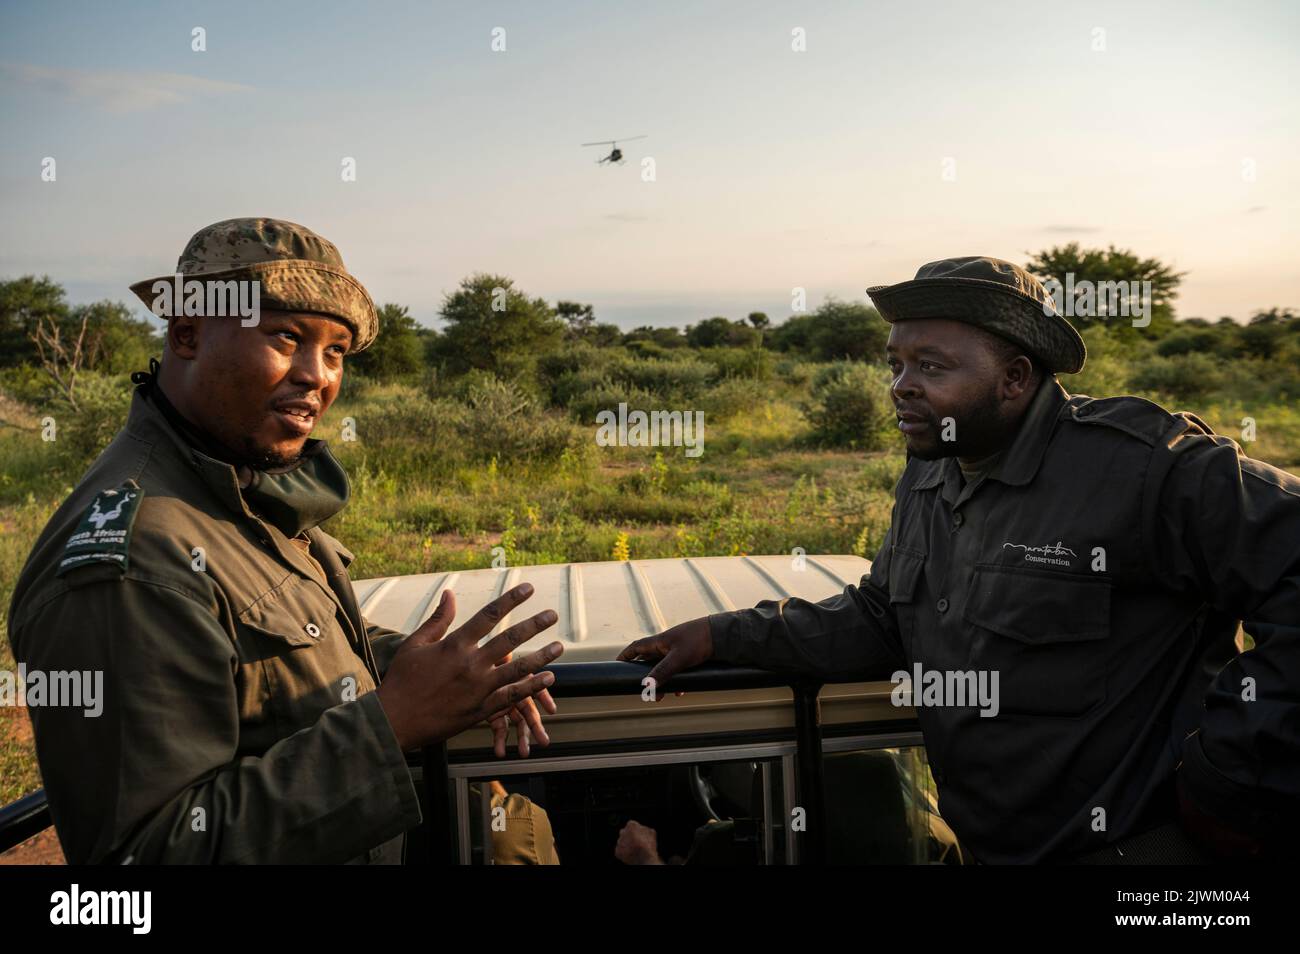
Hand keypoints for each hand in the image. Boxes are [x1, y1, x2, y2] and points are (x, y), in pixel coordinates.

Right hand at [376, 583, 563, 750]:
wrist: (394, 721)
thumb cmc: (402, 680)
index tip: (528, 588)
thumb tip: (450, 593)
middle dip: (533, 625)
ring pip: (517, 670)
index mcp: (454, 645)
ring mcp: (477, 689)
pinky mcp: (480, 711)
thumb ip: (438, 619)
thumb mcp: (415, 644)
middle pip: (509, 640)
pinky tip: (547, 678)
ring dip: (541, 657)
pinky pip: (511, 697)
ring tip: (559, 646)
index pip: (488, 615)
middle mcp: (469, 664)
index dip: (511, 600)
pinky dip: (531, 688)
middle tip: (553, 614)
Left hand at [488, 651, 557, 757]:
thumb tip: (520, 660)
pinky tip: (500, 750)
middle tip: (544, 741)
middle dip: (536, 727)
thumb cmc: (486, 659)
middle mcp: (514, 692)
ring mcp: (504, 703)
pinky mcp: (493, 713)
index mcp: (519, 679)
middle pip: (528, 712)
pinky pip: (500, 727)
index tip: (552, 710)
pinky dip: (501, 739)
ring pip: (517, 722)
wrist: (471, 663)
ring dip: (521, 737)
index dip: (544, 699)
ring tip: (523, 752)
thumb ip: (510, 661)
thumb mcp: (498, 659)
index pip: (535, 690)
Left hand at [615, 820, 662, 864]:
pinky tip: (631, 855)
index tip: (639, 835)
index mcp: (631, 825)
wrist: (645, 859)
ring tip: (635, 850)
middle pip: (624, 832)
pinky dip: (624, 853)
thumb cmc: (649, 845)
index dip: (636, 830)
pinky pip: (620, 850)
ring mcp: (619, 842)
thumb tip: (641, 829)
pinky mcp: (617, 851)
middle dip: (628, 836)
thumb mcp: (651, 832)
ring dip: (627, 845)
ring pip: (622, 842)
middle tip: (635, 842)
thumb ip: (644, 828)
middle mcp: (622, 832)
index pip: (631, 825)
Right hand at [616, 617, 711, 699]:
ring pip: (664, 668)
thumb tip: (647, 686)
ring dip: (661, 681)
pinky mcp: (689, 656)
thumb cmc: (698, 641)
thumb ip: (662, 672)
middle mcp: (666, 645)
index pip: (636, 648)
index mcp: (659, 642)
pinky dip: (676, 681)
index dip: (625, 656)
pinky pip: (677, 671)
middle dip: (645, 676)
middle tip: (642, 689)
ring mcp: (678, 650)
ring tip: (663, 695)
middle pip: (649, 661)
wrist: (722, 635)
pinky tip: (680, 691)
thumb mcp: (678, 658)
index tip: (617, 665)